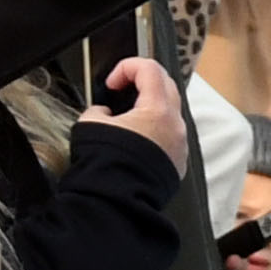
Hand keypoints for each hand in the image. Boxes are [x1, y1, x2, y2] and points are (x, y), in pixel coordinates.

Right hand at [75, 54, 188, 175]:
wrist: (118, 201)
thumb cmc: (107, 164)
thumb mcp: (90, 125)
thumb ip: (99, 110)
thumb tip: (104, 113)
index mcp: (158, 110)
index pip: (150, 69)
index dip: (126, 67)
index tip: (112, 82)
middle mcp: (175, 125)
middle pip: (166, 86)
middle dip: (142, 82)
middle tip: (122, 90)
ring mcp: (180, 144)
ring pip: (170, 112)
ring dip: (149, 107)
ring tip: (126, 117)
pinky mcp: (178, 161)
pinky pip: (170, 135)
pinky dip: (154, 130)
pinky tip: (135, 139)